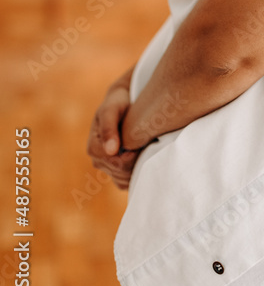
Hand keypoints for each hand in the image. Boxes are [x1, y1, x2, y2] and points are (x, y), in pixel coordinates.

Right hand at [87, 67, 140, 189]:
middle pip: (121, 172)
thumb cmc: (117, 103)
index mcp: (94, 148)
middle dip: (136, 159)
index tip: (142, 141)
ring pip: (124, 179)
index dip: (132, 154)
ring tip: (145, 148)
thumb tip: (111, 151)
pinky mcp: (115, 171)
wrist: (122, 102)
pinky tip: (143, 159)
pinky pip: (125, 183)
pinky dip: (136, 174)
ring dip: (137, 167)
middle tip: (148, 143)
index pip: (116, 163)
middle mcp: (97, 161)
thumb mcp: (111, 110)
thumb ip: (109, 129)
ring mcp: (106, 168)